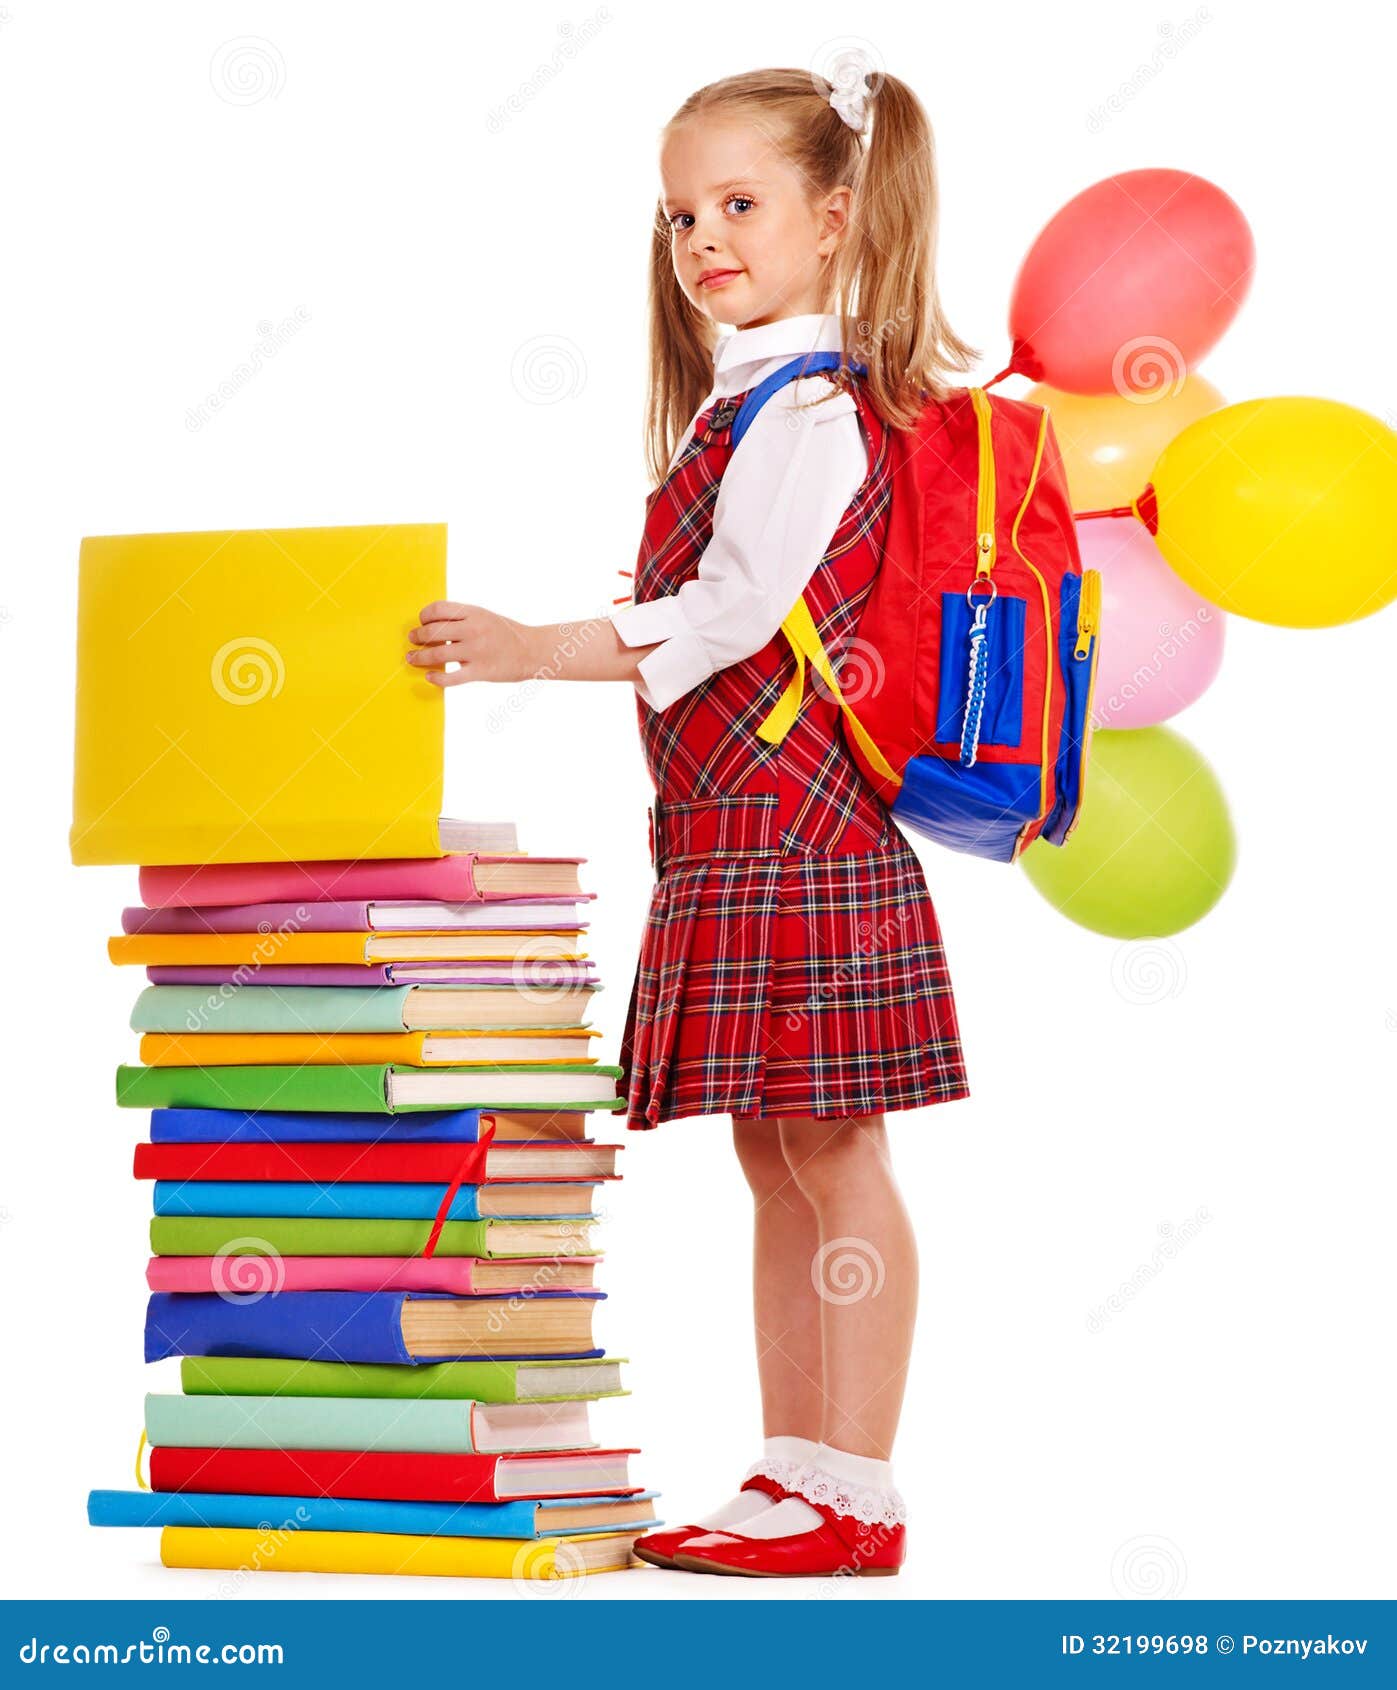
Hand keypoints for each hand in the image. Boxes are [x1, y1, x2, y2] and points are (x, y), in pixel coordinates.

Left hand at [406, 601, 535, 687]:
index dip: (424, 616)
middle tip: (413, 640)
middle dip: (418, 636)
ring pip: (438, 654)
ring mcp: (476, 651)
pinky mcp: (480, 671)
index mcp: (473, 612)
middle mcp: (473, 629)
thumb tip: (434, 624)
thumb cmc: (507, 633)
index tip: (422, 623)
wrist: (532, 651)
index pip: (438, 609)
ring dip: (420, 657)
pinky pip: (451, 677)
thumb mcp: (485, 616)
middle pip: (433, 631)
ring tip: (412, 658)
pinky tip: (430, 676)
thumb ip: (462, 618)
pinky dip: (437, 678)